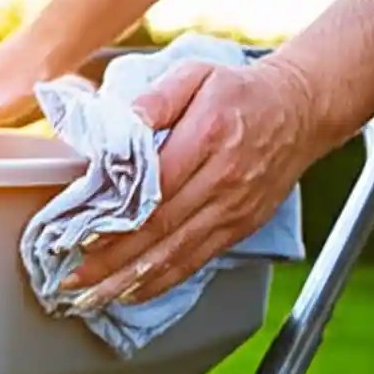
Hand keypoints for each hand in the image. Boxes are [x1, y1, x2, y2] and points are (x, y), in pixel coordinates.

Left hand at [63, 58, 322, 307]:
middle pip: (159, 229)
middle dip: (111, 262)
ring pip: (174, 254)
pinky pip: (196, 261)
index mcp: (207, 138)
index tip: (81, 238)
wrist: (301, 109)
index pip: (154, 188)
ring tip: (92, 298)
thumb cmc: (239, 92)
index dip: (117, 219)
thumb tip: (122, 124)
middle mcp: (221, 179)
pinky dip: (161, 282)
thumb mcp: (195, 74)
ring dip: (129, 281)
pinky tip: (132, 294)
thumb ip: (156, 99)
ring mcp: (232, 208)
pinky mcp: (239, 227)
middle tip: (72, 280)